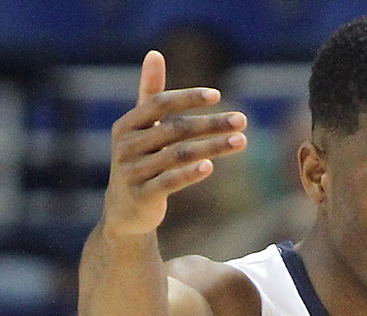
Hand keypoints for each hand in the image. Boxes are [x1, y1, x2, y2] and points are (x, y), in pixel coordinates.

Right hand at [104, 51, 247, 237]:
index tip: (217, 96)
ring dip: (213, 147)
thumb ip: (149, 93)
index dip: (187, 98)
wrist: (125, 211)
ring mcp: (132, 172)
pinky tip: (211, 166)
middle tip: (242, 120)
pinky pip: (169, 182)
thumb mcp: (141, 128)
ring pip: (178, 156)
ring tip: (241, 141)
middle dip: (211, 124)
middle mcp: (126, 146)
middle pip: (175, 130)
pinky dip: (190, 174)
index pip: (159, 104)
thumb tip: (154, 53)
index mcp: (127, 125)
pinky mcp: (142, 196)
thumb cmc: (139, 161)